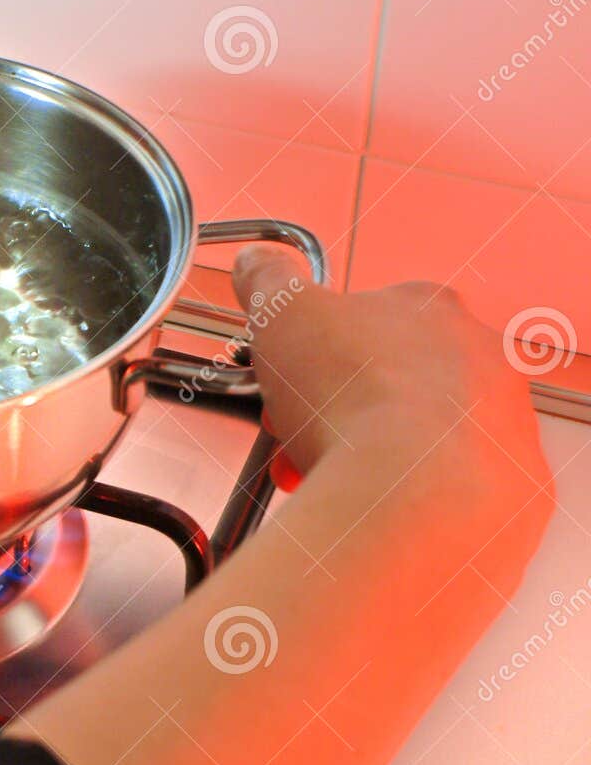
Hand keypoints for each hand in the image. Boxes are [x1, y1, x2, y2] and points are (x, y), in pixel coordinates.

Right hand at [232, 244, 543, 489]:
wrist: (412, 488)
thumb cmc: (354, 395)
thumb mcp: (283, 315)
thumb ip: (268, 283)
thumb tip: (257, 262)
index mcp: (430, 308)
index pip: (368, 321)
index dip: (319, 355)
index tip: (292, 385)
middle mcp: (480, 357)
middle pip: (393, 380)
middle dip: (341, 408)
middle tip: (303, 436)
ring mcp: (502, 420)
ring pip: (421, 434)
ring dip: (371, 451)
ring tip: (330, 476)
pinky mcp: (509, 480)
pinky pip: (444, 482)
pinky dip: (406, 492)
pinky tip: (371, 502)